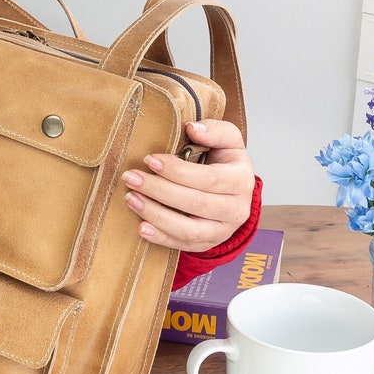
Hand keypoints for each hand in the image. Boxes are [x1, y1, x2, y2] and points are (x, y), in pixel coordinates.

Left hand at [122, 118, 254, 253]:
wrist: (233, 192)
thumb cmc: (224, 163)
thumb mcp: (228, 141)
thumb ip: (215, 130)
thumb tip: (193, 128)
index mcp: (241, 181)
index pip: (209, 179)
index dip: (177, 171)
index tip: (150, 159)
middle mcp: (236, 209)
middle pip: (195, 203)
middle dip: (159, 190)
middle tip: (132, 177)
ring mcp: (222, 230)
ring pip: (189, 229)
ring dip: (156, 214)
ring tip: (131, 198)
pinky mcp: (208, 243)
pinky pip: (184, 245)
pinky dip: (161, 238)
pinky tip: (141, 226)